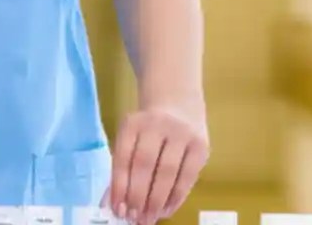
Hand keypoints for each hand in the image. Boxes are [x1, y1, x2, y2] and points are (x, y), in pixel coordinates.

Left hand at [104, 105, 209, 224]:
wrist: (178, 98)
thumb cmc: (148, 127)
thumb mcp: (130, 138)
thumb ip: (121, 169)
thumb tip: (110, 204)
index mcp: (133, 123)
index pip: (123, 157)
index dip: (119, 186)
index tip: (117, 209)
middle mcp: (157, 124)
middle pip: (145, 165)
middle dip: (138, 196)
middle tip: (135, 218)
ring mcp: (182, 133)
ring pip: (168, 172)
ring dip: (157, 201)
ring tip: (150, 218)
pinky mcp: (201, 144)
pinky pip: (188, 177)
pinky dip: (176, 197)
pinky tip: (167, 210)